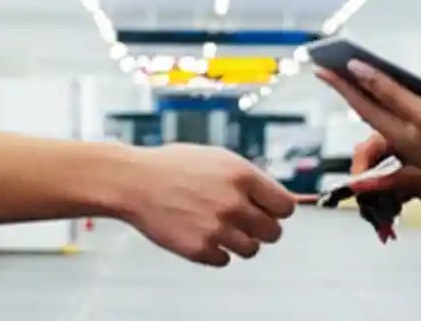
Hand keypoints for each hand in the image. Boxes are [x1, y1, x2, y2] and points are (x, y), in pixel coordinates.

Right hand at [120, 143, 304, 265]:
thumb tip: (282, 200)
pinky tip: (200, 233)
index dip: (277, 211)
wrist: (135, 181)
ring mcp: (217, 228)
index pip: (285, 207)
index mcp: (242, 175)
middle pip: (273, 233)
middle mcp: (234, 202)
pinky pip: (224, 260)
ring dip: (239, 242)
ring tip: (218, 227)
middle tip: (243, 222)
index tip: (267, 211)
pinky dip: (215, 252)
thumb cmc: (174, 167)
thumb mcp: (218, 159)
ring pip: (251, 250)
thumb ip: (250, 179)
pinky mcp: (200, 249)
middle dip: (261, 229)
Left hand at [317, 60, 420, 208]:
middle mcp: (404, 148)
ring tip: (370, 92)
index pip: (362, 101)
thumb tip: (358, 69)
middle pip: (373, 117)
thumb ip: (391, 93)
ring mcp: (419, 163)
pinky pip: (406, 164)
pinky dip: (389, 165)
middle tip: (339, 73)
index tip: (320, 68)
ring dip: (381, 114)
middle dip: (356, 94)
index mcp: (399, 131)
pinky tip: (372, 171)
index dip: (341, 84)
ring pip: (390, 136)